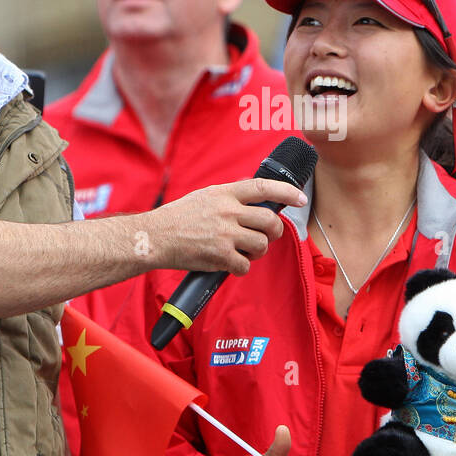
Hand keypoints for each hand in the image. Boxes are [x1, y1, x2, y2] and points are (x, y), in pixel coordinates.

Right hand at [144, 179, 305, 274]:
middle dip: (275, 231)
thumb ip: (230, 194)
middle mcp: (227, 212)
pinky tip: (231, 264)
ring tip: (245, 251)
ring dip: (258, 251)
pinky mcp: (220, 256)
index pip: (263, 187)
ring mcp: (225, 234)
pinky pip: (245, 265)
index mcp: (224, 193)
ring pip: (261, 245)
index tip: (300, 198)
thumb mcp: (205, 195)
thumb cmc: (178, 217)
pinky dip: (241, 268)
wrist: (155, 236)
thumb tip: (253, 189)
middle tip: (269, 236)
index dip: (286, 192)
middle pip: (269, 221)